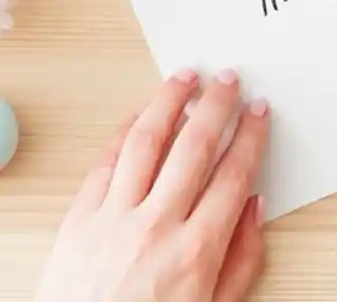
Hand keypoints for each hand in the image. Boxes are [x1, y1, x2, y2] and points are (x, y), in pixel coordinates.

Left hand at [36, 69, 269, 301]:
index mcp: (196, 250)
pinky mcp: (78, 219)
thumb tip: (253, 207)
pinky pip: (105, 162)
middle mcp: (156, 226)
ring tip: (184, 77)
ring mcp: (112, 218)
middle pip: (193, 146)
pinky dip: (125, 131)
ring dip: (169, 102)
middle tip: (228, 79)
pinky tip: (140, 114)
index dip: (250, 136)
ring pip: (145, 141)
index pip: (232, 174)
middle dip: (216, 105)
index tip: (258, 112)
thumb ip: (241, 260)